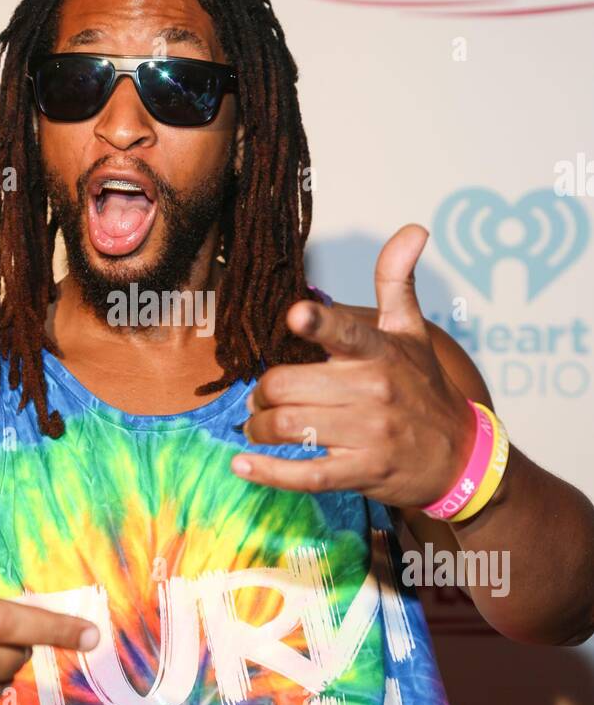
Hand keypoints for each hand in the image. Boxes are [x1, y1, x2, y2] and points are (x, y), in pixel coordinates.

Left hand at [232, 224, 475, 508]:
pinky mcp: (361, 472)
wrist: (461, 456)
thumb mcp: (412, 332)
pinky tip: (243, 465)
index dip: (319, 323)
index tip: (295, 315)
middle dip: (261, 393)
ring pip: (290, 427)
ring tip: (256, 426)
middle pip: (290, 386)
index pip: (347, 332)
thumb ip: (398, 281)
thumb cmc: (425, 389)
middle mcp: (373, 391)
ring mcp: (367, 435)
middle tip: (259, 398)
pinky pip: (305, 474)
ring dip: (259, 428)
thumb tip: (412, 230)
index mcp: (380, 352)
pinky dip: (268, 472)